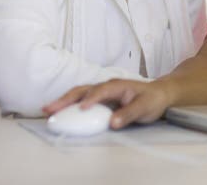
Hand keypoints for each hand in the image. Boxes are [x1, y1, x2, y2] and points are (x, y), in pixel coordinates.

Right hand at [42, 78, 171, 128]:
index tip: (81, 109)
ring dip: (63, 101)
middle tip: (50, 108)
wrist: (159, 94)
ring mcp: (102, 92)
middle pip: (83, 90)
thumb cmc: (152, 99)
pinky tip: (59, 112)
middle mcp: (106, 86)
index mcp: (117, 86)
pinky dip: (69, 105)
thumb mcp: (144, 107)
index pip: (100, 91)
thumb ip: (129, 114)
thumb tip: (113, 122)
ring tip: (47, 110)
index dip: (90, 99)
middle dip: (66, 99)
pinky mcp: (99, 99)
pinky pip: (81, 100)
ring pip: (79, 94)